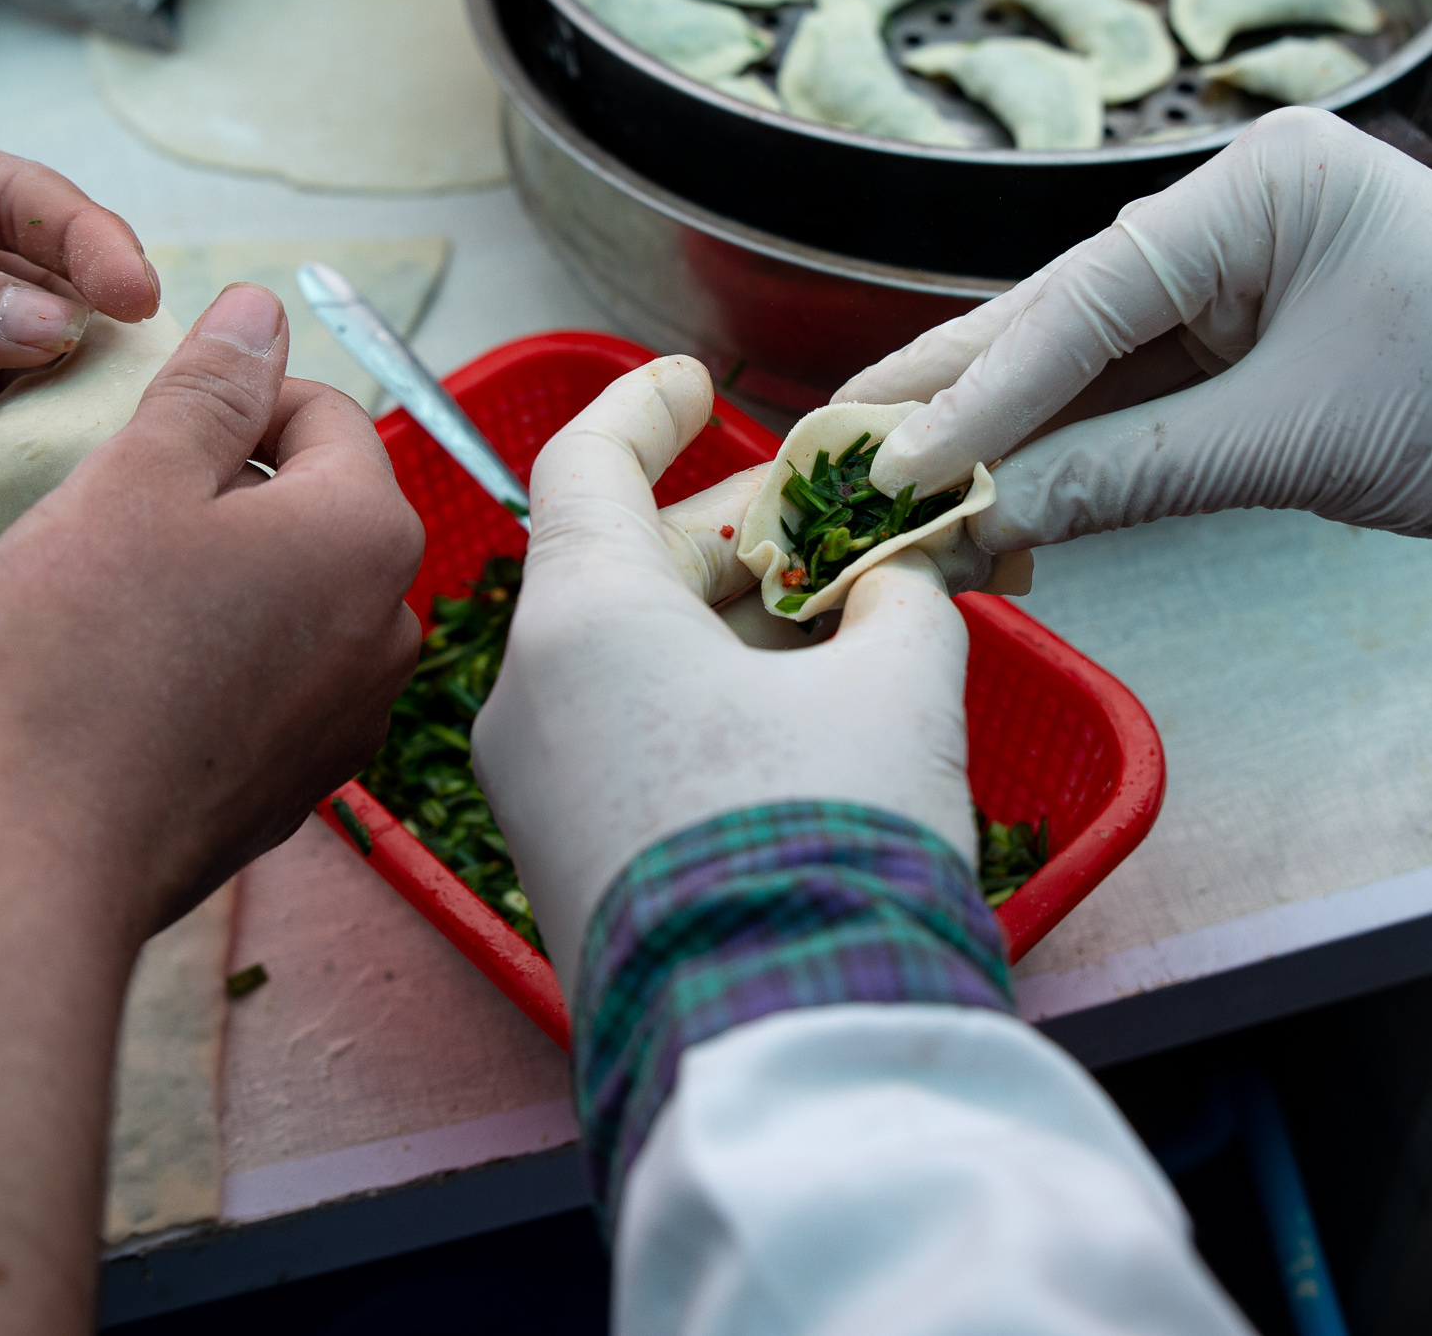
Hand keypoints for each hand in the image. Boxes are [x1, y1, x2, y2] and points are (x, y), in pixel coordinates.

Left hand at [0, 106, 161, 510]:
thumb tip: (56, 331)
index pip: (24, 201)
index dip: (90, 244)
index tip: (140, 297)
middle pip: (32, 287)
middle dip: (90, 329)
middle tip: (146, 383)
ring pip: (1, 367)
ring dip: (52, 396)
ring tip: (102, 436)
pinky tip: (33, 469)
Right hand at [0, 285, 423, 1335]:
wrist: (40, 855)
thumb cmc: (76, 653)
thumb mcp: (135, 479)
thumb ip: (212, 387)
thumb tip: (264, 310)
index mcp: (368, 529)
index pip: (320, 411)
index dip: (226, 403)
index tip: (139, 437)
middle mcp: (391, 621)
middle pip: (316, 504)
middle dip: (225, 489)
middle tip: (114, 514)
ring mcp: (355, 712)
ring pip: (293, 592)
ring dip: (220, 572)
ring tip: (115, 597)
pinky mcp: (305, 778)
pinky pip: (274, 676)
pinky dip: (218, 655)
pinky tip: (133, 677)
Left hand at [473, 357, 972, 969]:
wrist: (782, 1051)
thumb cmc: (826, 843)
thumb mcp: (900, 684)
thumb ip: (902, 602)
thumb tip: (899, 586)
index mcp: (583, 618)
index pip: (588, 464)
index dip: (646, 407)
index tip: (693, 381)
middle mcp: (529, 695)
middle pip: (621, 566)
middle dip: (734, 538)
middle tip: (830, 526)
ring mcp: (535, 790)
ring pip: (624, 659)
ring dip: (728, 628)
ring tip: (845, 626)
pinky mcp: (564, 865)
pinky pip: (620, 740)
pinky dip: (700, 702)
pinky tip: (802, 718)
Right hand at [847, 108, 1431, 550]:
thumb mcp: (1303, 439)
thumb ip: (1133, 472)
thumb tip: (990, 515)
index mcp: (1264, 182)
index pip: (1091, 295)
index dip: (986, 391)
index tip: (901, 461)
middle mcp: (1241, 203)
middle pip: (1069, 309)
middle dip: (960, 388)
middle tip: (838, 434)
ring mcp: (1246, 262)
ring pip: (1093, 352)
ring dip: (1004, 423)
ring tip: (887, 462)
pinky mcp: (1255, 324)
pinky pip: (1141, 384)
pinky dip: (1075, 441)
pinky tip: (992, 480)